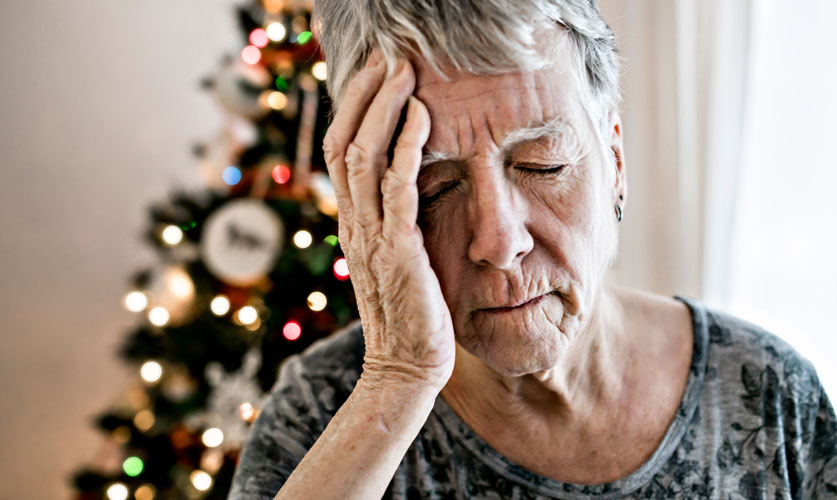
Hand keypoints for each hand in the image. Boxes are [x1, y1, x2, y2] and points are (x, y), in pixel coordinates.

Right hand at [322, 51, 454, 390]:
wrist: (406, 367)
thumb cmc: (410, 314)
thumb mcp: (395, 260)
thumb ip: (393, 224)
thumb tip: (406, 187)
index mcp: (352, 223)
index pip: (341, 152)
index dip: (354, 109)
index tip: (376, 75)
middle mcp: (353, 223)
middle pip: (345, 143)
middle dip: (365, 95)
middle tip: (388, 57)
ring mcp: (370, 236)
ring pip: (364, 156)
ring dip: (384, 108)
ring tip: (405, 71)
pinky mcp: (397, 249)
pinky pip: (397, 188)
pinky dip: (406, 147)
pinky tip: (422, 117)